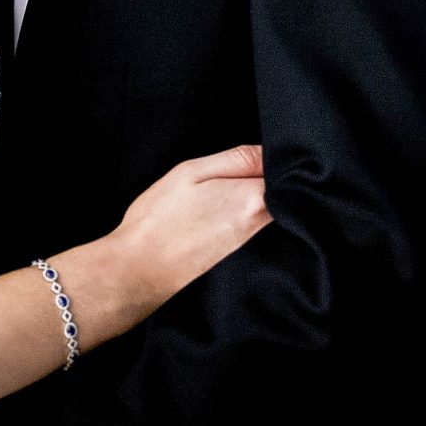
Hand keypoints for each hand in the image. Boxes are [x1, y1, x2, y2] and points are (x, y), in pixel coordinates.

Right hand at [109, 143, 270, 300]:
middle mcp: (260, 224)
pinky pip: (255, 226)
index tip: (255, 155)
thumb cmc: (159, 219)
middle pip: (281, 191)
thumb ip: (236, 159)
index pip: (284, 169)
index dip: (274, 156)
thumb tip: (268, 153)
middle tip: (237, 170)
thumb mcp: (191, 172)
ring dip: (254, 196)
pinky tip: (218, 214)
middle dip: (268, 176)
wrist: (140, 271)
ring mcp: (252, 244)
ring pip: (268, 208)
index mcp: (252, 198)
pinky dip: (245, 215)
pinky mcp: (240, 257)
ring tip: (222, 192)